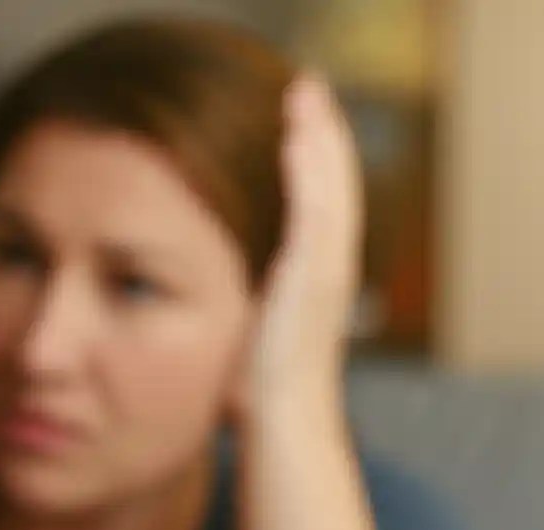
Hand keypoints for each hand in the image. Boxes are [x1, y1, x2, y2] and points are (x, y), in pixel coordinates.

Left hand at [236, 75, 363, 421]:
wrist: (282, 428)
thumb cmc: (257, 389)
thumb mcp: (248, 325)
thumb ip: (243, 296)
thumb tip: (211, 279)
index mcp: (313, 275)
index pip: (318, 199)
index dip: (311, 157)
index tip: (295, 119)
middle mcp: (329, 267)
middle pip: (332, 182)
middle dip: (320, 133)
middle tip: (306, 86)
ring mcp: (326, 272)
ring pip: (330, 188)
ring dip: (319, 139)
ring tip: (305, 95)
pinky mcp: (314, 280)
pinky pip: (316, 214)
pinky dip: (308, 175)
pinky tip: (294, 140)